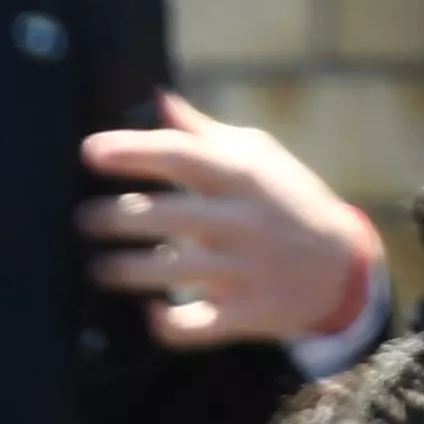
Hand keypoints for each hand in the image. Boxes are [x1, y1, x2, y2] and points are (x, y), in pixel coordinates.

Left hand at [79, 96, 378, 348]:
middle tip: (83, 218)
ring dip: (124, 270)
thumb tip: (156, 98)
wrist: (340, 266)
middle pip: (166, 215)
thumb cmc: (285, 201)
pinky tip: (149, 311)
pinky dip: (166, 322)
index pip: (180, 155)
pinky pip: (194, 325)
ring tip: (98, 267)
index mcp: (242, 175)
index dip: (131, 152)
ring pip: (170, 272)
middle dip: (114, 217)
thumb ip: (202, 133)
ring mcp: (243, 270)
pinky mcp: (244, 313)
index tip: (89, 152)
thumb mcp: (257, 157)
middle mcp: (241, 220)